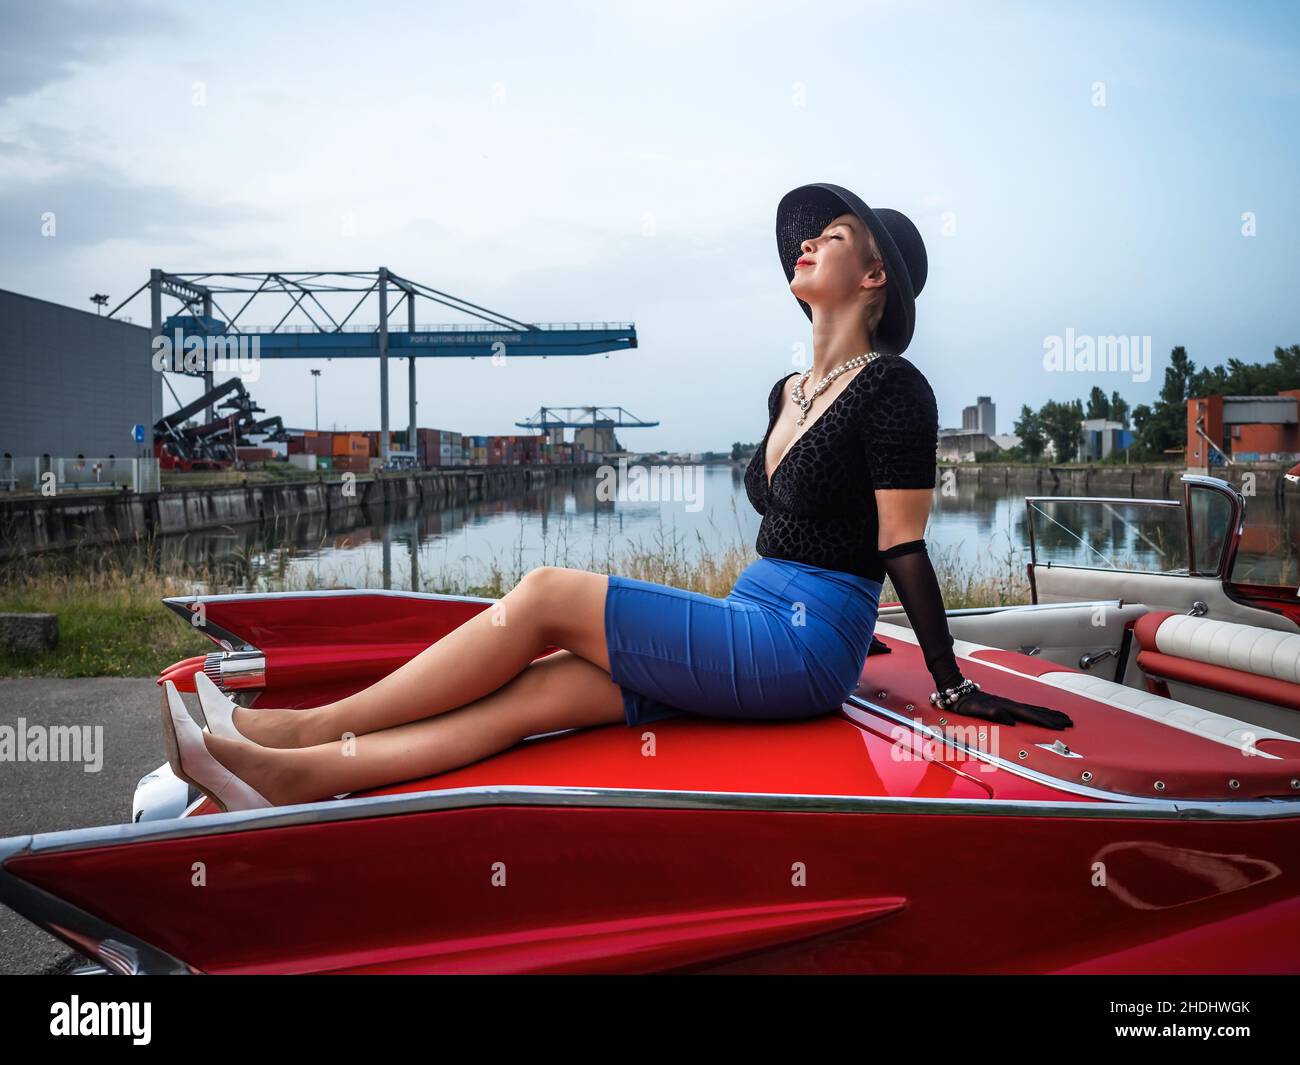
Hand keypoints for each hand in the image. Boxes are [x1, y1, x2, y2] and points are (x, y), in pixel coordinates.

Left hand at [948, 689, 1073, 729]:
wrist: (956, 691)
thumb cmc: (964, 703)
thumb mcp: (976, 710)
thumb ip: (993, 713)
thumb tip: (1010, 720)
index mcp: (1005, 707)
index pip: (1030, 715)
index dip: (1045, 721)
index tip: (1060, 725)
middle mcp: (1009, 704)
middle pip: (1035, 711)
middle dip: (1053, 717)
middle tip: (1069, 721)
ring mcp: (1007, 703)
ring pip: (1032, 708)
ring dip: (1048, 713)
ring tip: (1061, 716)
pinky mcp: (1004, 704)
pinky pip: (1025, 707)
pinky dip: (1037, 710)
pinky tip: (1040, 712)